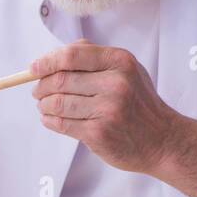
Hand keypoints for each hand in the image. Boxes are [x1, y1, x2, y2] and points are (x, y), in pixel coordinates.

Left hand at [31, 40, 196, 196]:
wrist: (162, 141)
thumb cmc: (140, 104)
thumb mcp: (128, 71)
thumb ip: (95, 57)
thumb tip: (54, 55)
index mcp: (120, 62)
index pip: (72, 55)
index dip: (46, 61)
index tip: (33, 68)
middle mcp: (115, 83)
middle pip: (60, 79)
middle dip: (41, 86)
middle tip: (36, 91)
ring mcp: (107, 109)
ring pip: (57, 103)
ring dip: (43, 105)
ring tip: (43, 106)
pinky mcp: (98, 133)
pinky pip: (61, 123)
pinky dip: (49, 120)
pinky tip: (50, 119)